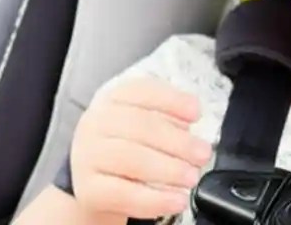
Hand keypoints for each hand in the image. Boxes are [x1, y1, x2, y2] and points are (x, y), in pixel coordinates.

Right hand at [70, 77, 214, 219]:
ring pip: (129, 159)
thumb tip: (188, 127)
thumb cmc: (123, 149)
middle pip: (137, 126)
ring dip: (168, 169)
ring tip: (192, 177)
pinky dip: (155, 199)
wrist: (93, 184)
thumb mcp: (140, 127)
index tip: (196, 114)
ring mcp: (87, 156)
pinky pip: (123, 194)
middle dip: (176, 140)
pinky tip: (177, 200)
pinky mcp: (89, 190)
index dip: (170, 101)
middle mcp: (95, 123)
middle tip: (203, 154)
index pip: (140, 91)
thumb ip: (164, 121)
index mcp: (111, 100)